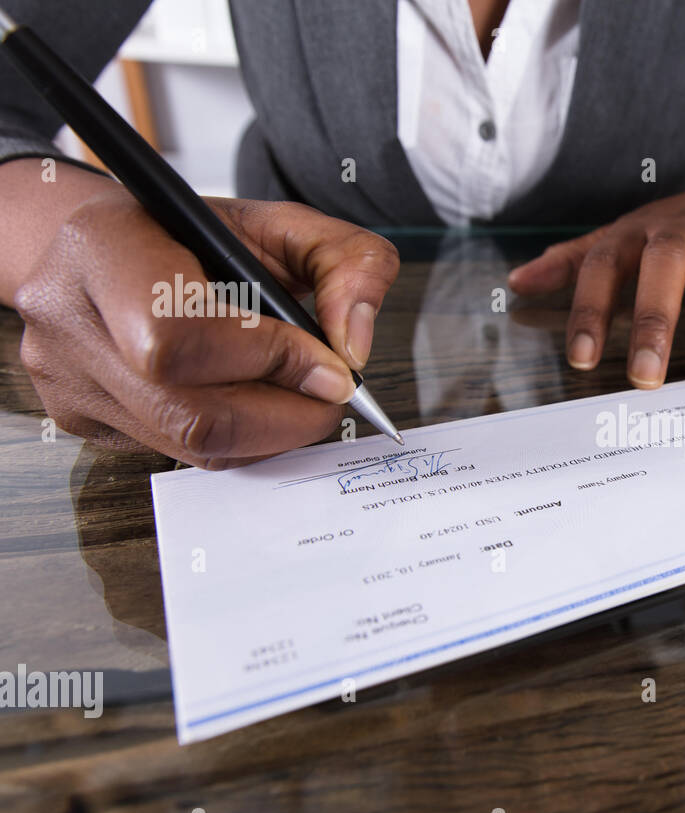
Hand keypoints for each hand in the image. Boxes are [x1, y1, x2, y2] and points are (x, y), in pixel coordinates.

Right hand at [14, 185, 398, 467]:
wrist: (103, 249)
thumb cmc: (189, 235)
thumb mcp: (280, 222)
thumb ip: (345, 262)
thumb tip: (354, 346)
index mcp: (103, 247)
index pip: (177, 336)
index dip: (268, 360)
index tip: (329, 364)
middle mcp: (69, 321)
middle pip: (190, 413)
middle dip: (286, 413)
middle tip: (331, 393)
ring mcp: (67, 381)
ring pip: (193, 446)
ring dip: (271, 432)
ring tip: (298, 392)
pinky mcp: (83, 422)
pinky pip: (183, 453)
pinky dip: (240, 438)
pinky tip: (252, 400)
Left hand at [507, 163, 684, 388]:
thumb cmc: (669, 233)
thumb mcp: (618, 241)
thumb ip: (573, 264)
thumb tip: (516, 284)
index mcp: (636, 232)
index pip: (605, 264)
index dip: (590, 310)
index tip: (581, 360)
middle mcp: (682, 227)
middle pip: (666, 262)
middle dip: (655, 320)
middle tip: (645, 379)